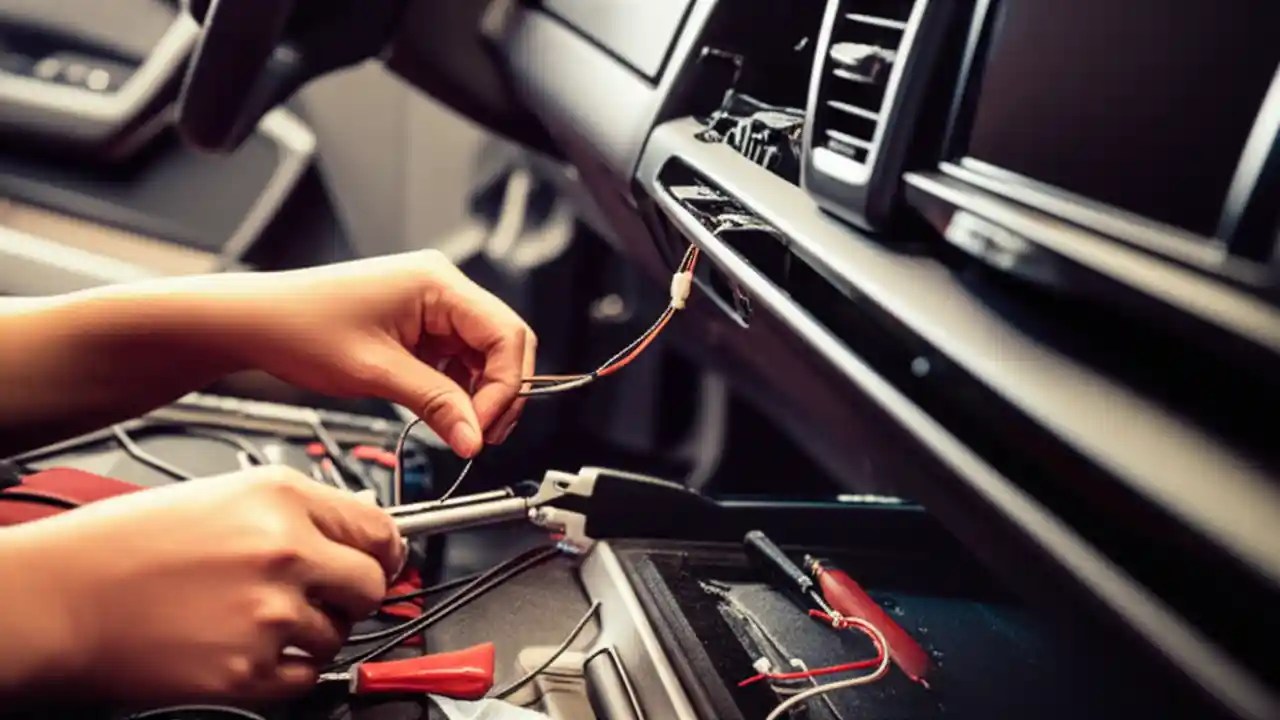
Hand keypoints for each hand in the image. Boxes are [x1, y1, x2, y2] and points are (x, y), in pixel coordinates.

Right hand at [0, 467, 402, 703]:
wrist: (57, 599)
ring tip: (255, 618)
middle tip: (318, 596)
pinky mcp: (250, 669)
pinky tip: (245, 647)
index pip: (380, 528)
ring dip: (313, 632)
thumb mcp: (223, 496)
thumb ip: (297, 513)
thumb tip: (352, 536)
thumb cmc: (123, 546)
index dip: (384, 550)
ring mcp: (271, 612)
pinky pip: (307, 676)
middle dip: (353, 595)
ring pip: (340, 633)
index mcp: (282, 497)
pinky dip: (287, 670)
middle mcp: (285, 550)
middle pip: (373, 584)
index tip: (380, 561)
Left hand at [227, 251, 535, 456]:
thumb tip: (474, 438)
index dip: (505, 386)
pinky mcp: (421, 325)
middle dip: (500, 393)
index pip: (505, 334)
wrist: (257, 323)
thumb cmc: (301, 328)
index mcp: (437, 283)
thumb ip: (435, 404)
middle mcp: (442, 287)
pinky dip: (457, 390)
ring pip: (484, 355)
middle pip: (503, 343)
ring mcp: (432, 305)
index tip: (483, 428)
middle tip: (480, 435)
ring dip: (479, 395)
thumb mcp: (376, 373)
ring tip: (459, 428)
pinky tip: (442, 411)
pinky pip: (458, 359)